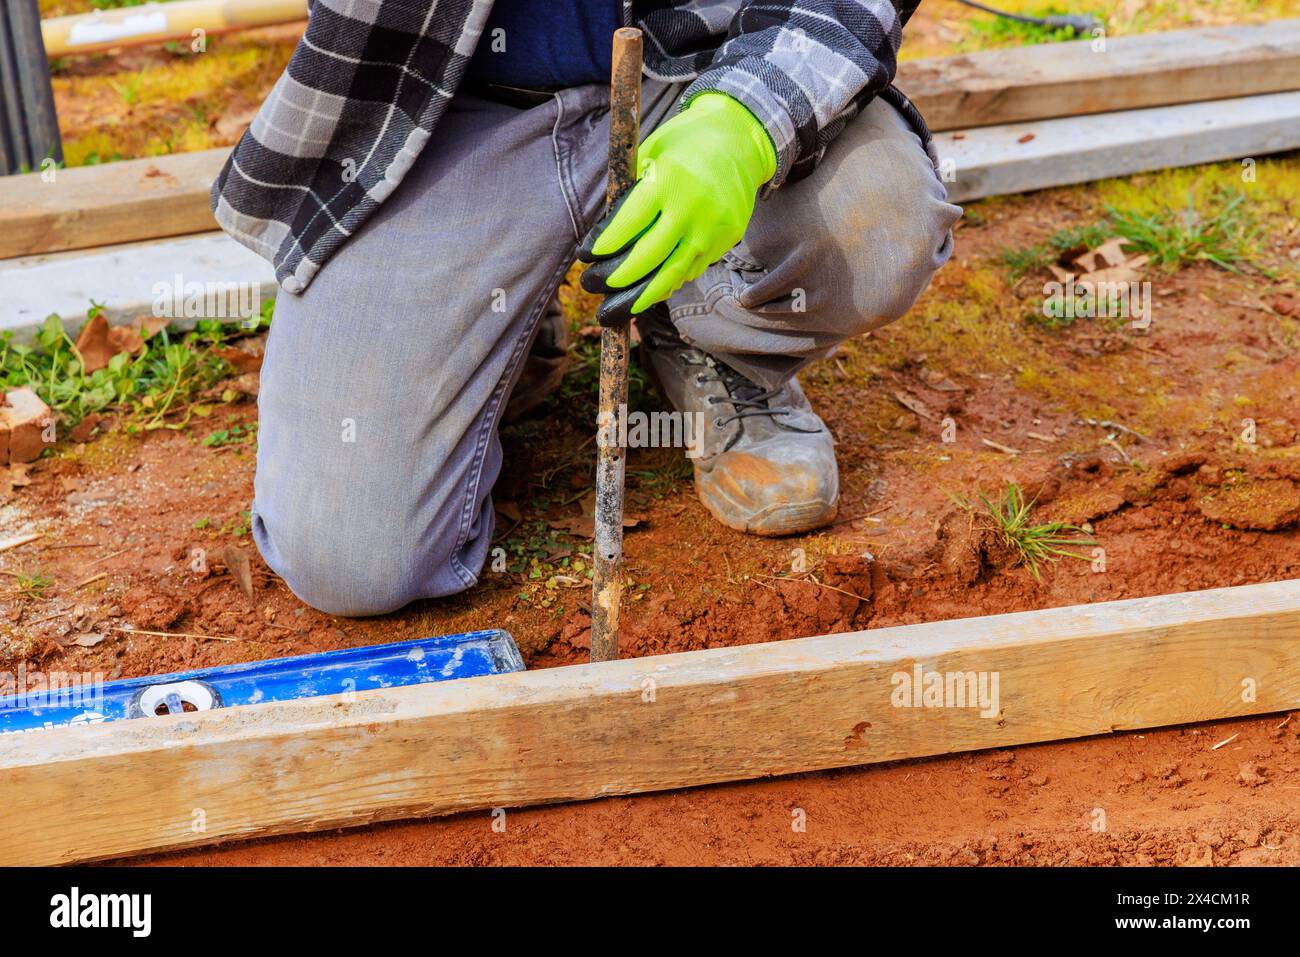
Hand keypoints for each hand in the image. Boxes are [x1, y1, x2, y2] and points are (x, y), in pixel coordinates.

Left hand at [578, 92, 776, 323]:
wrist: (740, 142)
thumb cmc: (685, 144)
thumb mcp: (651, 154)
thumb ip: (631, 193)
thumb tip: (606, 238)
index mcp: (669, 181)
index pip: (629, 224)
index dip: (604, 245)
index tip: (586, 255)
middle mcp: (693, 209)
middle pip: (648, 258)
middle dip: (616, 278)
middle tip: (592, 285)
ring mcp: (712, 229)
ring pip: (672, 275)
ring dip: (641, 297)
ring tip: (616, 310)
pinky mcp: (725, 241)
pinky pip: (691, 270)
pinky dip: (667, 283)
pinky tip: (647, 291)